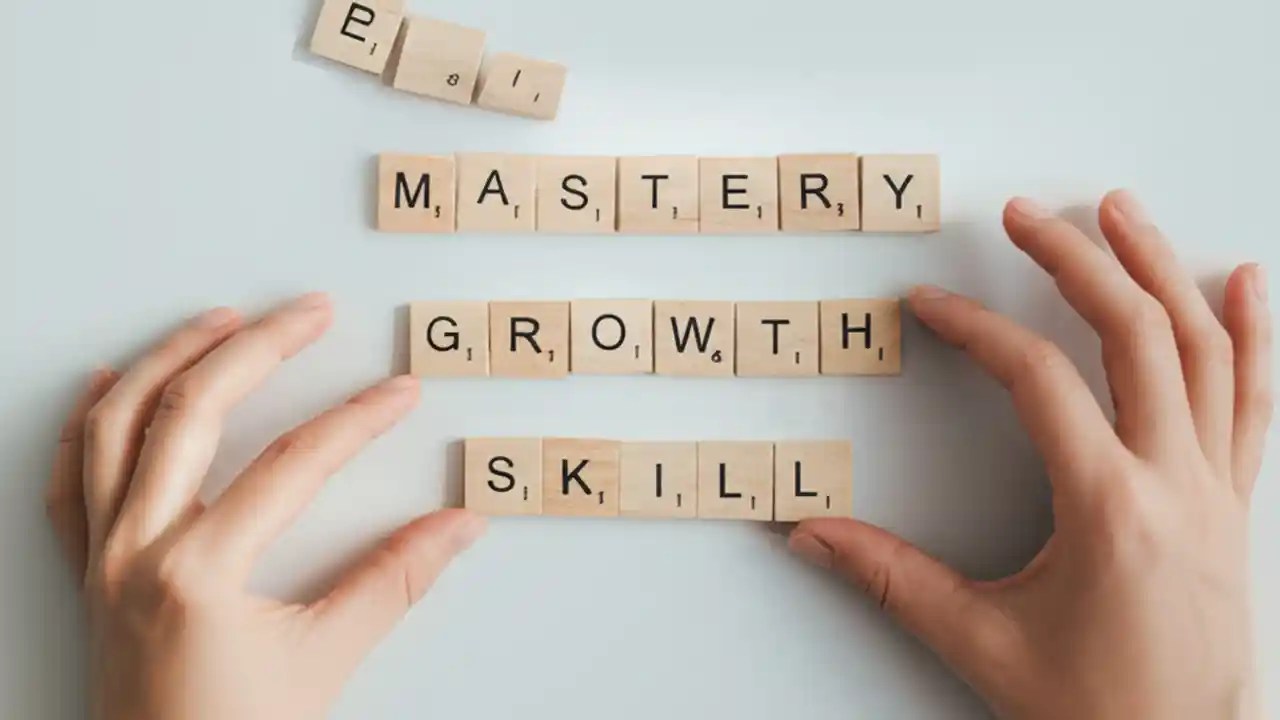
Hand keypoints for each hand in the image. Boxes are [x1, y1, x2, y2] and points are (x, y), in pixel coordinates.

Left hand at [46, 293, 486, 719]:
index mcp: (198, 572)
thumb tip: (454, 527)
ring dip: (170, 360)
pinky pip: (70, 480)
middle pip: (192, 412)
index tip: (396, 393)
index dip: (355, 420)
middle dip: (259, 349)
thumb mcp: (323, 661)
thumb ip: (393, 583)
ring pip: (118, 426)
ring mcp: (103, 558)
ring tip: (219, 320)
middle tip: (309, 313)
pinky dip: (88, 422)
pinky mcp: (88, 574)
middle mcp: (137, 551)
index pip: (292, 465)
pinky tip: (113, 383)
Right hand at [788, 191, 1269, 718]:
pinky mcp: (1233, 502)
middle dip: (1076, 260)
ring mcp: (1215, 487)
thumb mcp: (981, 641)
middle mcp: (1174, 483)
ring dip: (1161, 269)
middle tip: (1028, 216)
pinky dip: (1253, 332)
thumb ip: (891, 580)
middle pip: (1134, 334)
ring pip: (1204, 348)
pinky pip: (1255, 398)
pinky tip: (1245, 282)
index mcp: (1108, 508)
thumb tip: (816, 536)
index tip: (932, 305)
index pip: (1038, 380)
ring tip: (1122, 211)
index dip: (976, 329)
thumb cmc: (1097, 708)